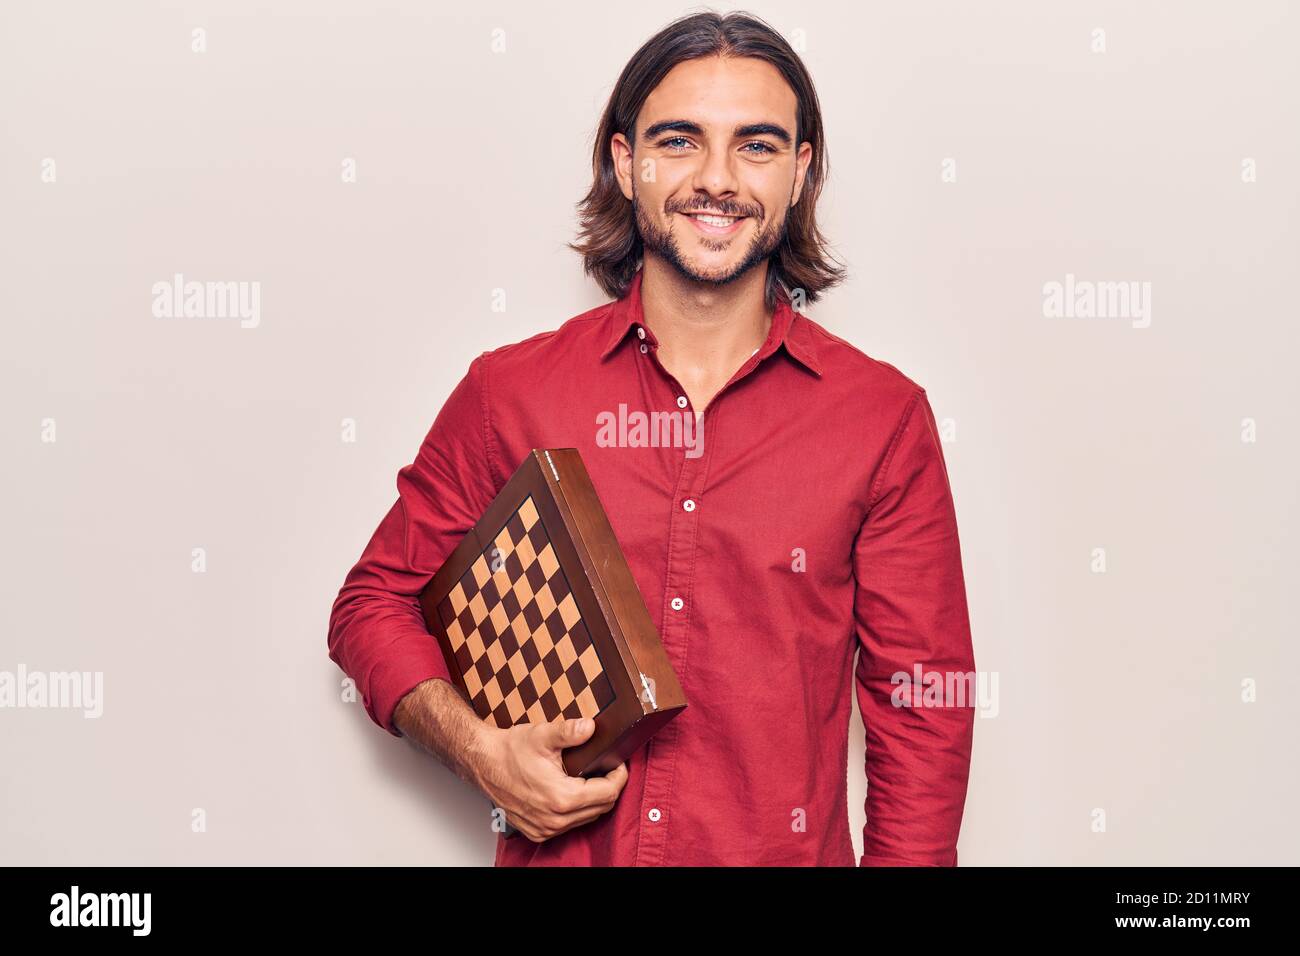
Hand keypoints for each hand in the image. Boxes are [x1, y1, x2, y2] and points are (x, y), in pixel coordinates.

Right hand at [473, 717, 628, 842]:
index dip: (619, 777)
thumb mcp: (542, 735)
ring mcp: (545, 829)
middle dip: (609, 787)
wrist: (483, 763)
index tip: (619, 764)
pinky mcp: (537, 831)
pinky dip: (577, 811)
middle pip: (601, 808)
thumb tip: (590, 727)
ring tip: (592, 778)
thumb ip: (570, 731)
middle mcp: (555, 820)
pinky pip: (569, 825)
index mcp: (562, 798)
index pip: (608, 793)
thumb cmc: (509, 751)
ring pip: (587, 818)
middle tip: (607, 768)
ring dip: (594, 800)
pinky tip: (573, 792)